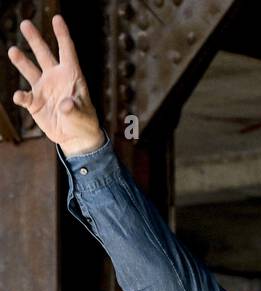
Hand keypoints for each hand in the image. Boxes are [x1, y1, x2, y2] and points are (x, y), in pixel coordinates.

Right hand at [5, 15, 102, 155]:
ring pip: (30, 69)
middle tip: (25, 23)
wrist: (75, 138)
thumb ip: (74, 109)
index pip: (67, 51)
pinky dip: (21, 97)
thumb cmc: (84, 123)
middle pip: (44, 54)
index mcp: (71, 75)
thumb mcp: (83, 116)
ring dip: (21, 60)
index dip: (62, 34)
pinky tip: (19, 97)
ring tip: (13, 51)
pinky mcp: (35, 102)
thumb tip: (65, 105)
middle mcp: (55, 77)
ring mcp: (43, 88)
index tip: (57, 18)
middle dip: (35, 39)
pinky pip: (25, 97)